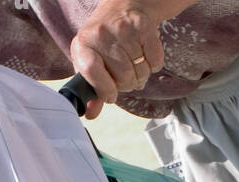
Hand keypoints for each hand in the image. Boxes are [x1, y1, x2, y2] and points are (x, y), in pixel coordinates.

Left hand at [71, 2, 164, 117]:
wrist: (121, 8)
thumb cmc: (103, 45)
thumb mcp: (91, 64)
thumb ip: (92, 92)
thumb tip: (91, 115)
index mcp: (82, 45)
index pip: (91, 72)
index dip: (104, 90)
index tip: (111, 95)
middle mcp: (100, 33)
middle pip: (123, 76)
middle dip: (127, 84)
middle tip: (125, 76)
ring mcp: (122, 28)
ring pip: (140, 71)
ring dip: (141, 76)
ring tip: (134, 65)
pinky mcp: (143, 25)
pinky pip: (155, 61)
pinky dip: (153, 66)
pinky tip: (145, 57)